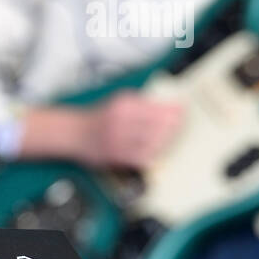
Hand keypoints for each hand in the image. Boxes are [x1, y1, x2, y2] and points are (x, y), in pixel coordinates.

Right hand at [19, 93, 183, 169]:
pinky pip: (143, 157)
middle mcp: (121, 121)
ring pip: (154, 142)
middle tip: (180, 124)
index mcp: (123, 104)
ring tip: (171, 137)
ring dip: (166, 140)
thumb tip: (170, 107)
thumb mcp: (119, 102)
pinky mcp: (116, 156)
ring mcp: (119, 140)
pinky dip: (153, 154)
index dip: (174, 110)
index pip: (157, 107)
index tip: (183, 109)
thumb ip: (143, 104)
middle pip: (159, 125)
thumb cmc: (100, 118)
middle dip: (174, 125)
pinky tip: (157, 151)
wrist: (75, 134)